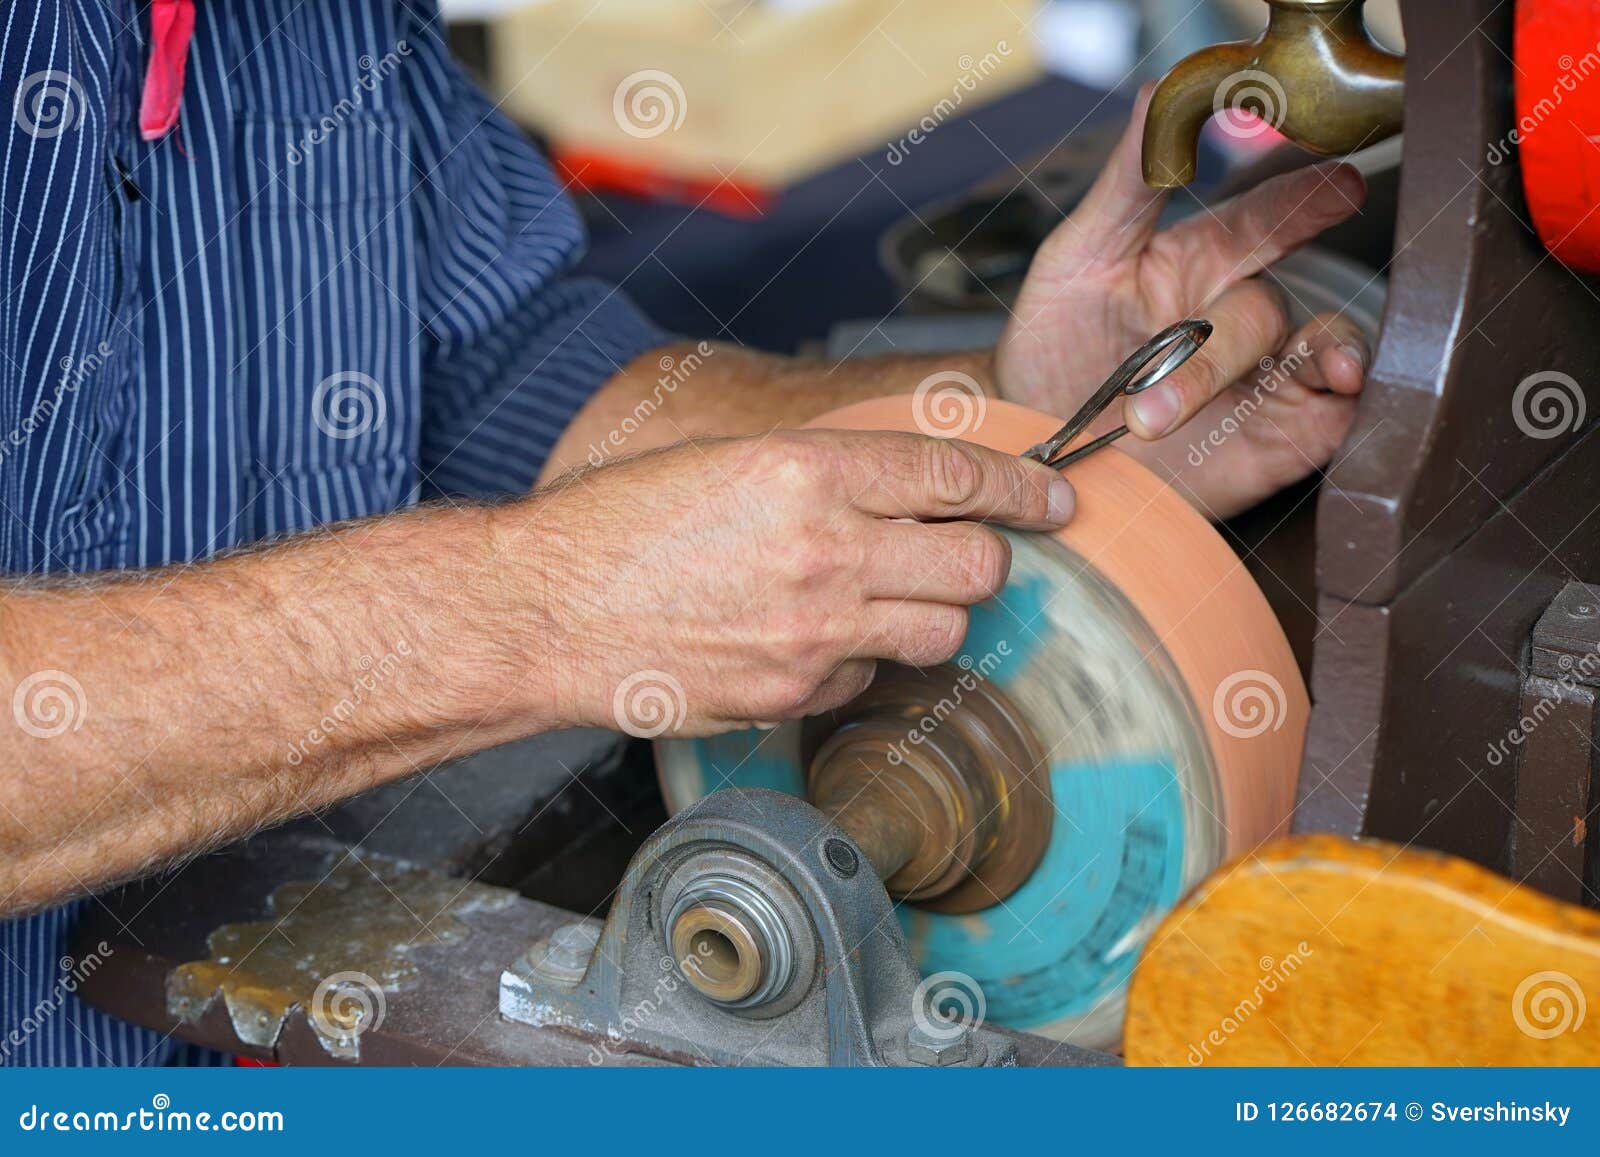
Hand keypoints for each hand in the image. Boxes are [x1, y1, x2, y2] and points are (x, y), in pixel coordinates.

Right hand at [536, 430, 1073, 734]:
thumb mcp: (725, 459)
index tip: (1052, 495)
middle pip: (979, 563)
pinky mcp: (794, 694)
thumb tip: (905, 486)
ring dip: (934, 613)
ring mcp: (815, 631)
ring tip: (886, 599)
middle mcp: (825, 549)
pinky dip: (860, 662)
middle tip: (972, 553)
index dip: (1022, 484)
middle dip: (990, 557)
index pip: (957, 471)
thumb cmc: (619, 527)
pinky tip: (811, 641)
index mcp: (807, 470)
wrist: (545, 610)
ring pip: (944, 630)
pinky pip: (870, 679)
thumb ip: (823, 472)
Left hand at [996, 88, 1370, 519]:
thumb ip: (1126, 183)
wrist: (1036, 445)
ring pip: (1324, 351)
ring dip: (1319, 360)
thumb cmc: (1053, 343)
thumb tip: (1156, 95)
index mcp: (1203, 260)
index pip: (1268, 218)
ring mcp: (1266, 377)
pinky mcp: (1281, 439)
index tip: (1340, 187)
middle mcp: (1240, 314)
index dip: (1306, 200)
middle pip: (1266, 308)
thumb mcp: (1077, 256)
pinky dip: (1351, 406)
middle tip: (1150, 402)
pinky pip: (1339, 418)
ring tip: (1322, 374)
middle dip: (1216, 353)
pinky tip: (1340, 398)